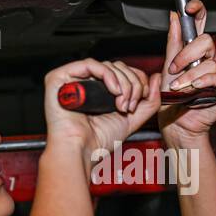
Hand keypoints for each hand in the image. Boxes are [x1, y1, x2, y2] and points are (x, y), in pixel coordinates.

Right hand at [43, 57, 161, 155]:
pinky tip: (114, 92)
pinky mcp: (59, 78)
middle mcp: (84, 82)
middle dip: (132, 84)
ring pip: (106, 65)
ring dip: (122, 83)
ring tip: (121, 105)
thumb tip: (157, 77)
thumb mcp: (132, 119)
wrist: (81, 151)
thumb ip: (148, 101)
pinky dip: (108, 75)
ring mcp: (70, 79)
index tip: (143, 97)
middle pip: (117, 67)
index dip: (137, 80)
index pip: (123, 72)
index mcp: (98, 90)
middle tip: (130, 106)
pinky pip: (89, 64)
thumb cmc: (99, 140)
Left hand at [158, 0, 215, 143]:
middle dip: (187, 54)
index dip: (198, 11)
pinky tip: (194, 88)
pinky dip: (203, 82)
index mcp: (196, 52)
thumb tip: (174, 16)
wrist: (175, 123)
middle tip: (174, 68)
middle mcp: (209, 60)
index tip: (189, 6)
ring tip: (179, 87)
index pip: (201, 24)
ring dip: (189, 75)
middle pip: (206, 41)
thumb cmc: (171, 99)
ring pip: (210, 62)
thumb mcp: (169, 66)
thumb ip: (174, 42)